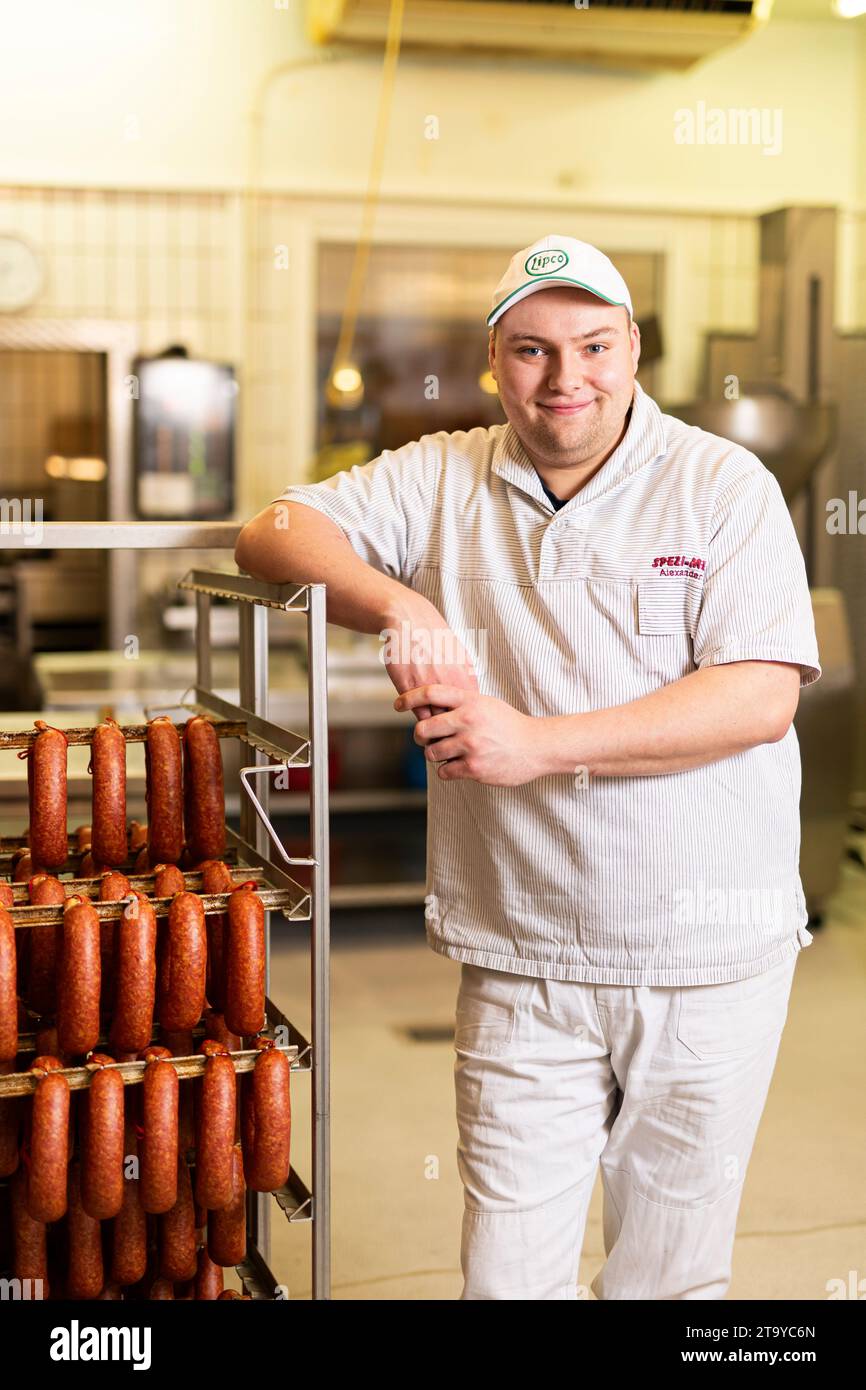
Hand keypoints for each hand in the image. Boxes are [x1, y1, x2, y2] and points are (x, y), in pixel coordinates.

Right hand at [381, 602, 478, 724]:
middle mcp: (450, 683)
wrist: (408, 621)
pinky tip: (422, 722)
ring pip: (437, 722)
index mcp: (465, 676)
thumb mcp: (459, 654)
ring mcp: (430, 686)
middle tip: (450, 739)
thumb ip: (467, 677)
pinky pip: (420, 716)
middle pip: (456, 721)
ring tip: (436, 736)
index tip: (463, 729)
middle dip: (454, 732)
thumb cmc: (433, 638)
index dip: (467, 724)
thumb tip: (474, 697)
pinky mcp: (410, 688)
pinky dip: (422, 723)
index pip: (472, 712)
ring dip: (437, 731)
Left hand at [394, 683, 549, 785]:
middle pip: (423, 728)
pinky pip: (444, 772)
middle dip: (420, 736)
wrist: (536, 746)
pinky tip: (458, 766)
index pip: (430, 694)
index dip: (409, 698)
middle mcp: (468, 721)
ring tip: (448, 753)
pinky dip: (447, 771)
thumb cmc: (509, 725)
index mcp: (470, 702)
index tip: (397, 704)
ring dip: (435, 755)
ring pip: (432, 753)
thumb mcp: (486, 704)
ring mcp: (471, 745)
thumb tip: (431, 702)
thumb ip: (461, 702)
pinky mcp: (474, 768)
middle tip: (426, 739)